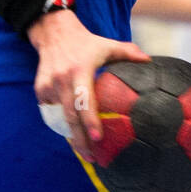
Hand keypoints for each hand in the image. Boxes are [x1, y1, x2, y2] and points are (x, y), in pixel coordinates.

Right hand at [28, 9, 150, 160]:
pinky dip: (62, 123)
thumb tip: (150, 62)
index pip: (84, 100)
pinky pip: (52, 112)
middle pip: (70, 117)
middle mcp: (62, 80)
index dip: (90, 121)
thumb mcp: (107, 45)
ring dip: (71, 136)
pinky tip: (72, 134)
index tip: (98, 139)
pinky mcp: (39, 90)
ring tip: (85, 153)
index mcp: (80, 71)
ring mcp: (48, 86)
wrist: (53, 33)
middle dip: (79, 140)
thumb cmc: (86, 42)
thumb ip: (128, 53)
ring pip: (60, 117)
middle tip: (92, 158)